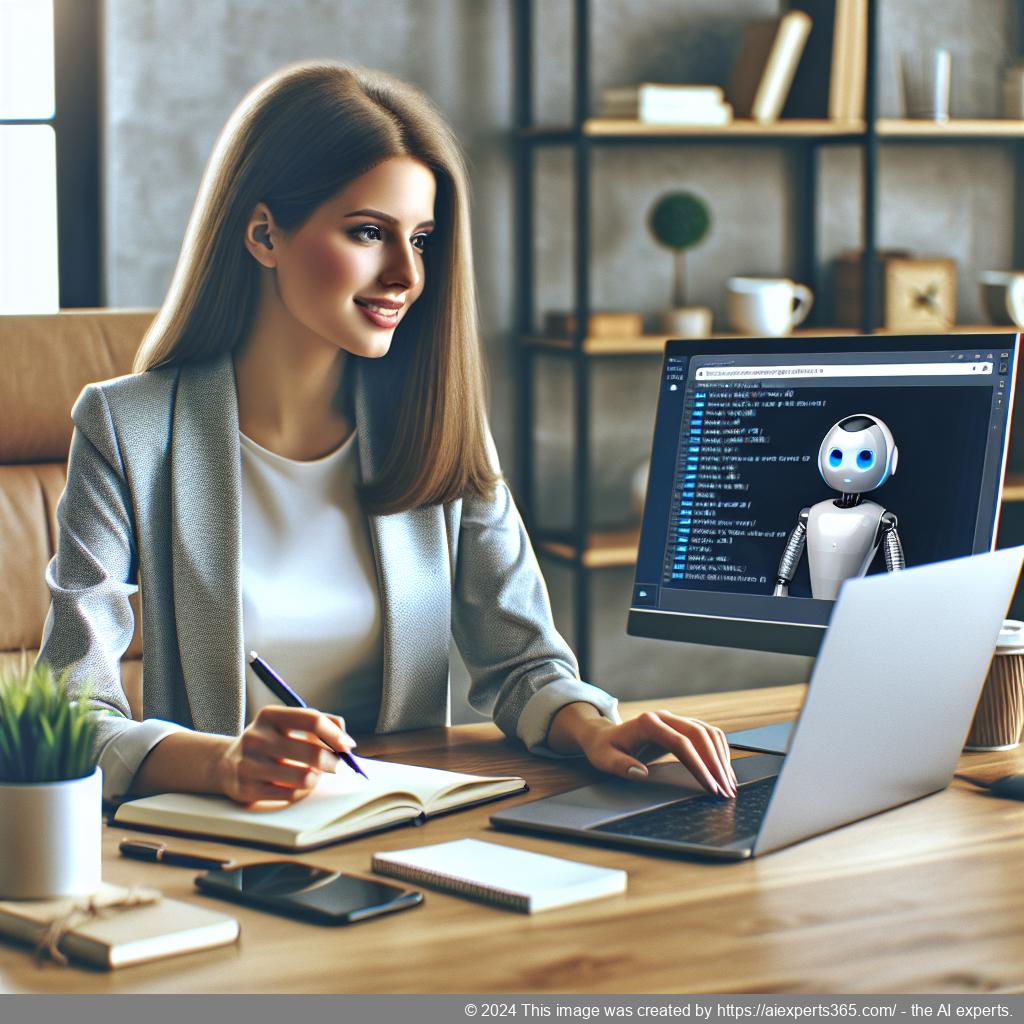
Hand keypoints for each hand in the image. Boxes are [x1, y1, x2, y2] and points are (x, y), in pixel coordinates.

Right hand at [216, 706, 355, 804]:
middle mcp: (257, 737)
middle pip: (313, 753)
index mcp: (270, 715)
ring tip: (313, 774)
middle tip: (336, 765)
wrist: (226, 763)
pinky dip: (301, 792)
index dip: (336, 734)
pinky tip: (297, 785)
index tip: (348, 745)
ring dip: (317, 778)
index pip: (313, 720)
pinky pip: (290, 795)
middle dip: (333, 762)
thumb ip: (320, 724)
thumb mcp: (288, 724)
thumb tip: (347, 742)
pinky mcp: (246, 789)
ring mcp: (249, 764)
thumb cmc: (270, 742)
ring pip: (305, 778)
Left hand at [551, 704, 736, 797]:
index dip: (698, 765)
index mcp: (647, 723)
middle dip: (716, 764)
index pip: (681, 743)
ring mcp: (675, 719)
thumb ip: (620, 765)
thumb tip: (641, 773)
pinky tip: (723, 770)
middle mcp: (665, 717)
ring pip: (708, 733)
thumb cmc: (604, 749)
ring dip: (721, 758)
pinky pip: (708, 735)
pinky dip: (719, 751)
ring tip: (729, 784)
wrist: (605, 735)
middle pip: (700, 736)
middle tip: (726, 791)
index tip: (710, 787)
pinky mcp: (682, 725)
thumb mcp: (603, 759)